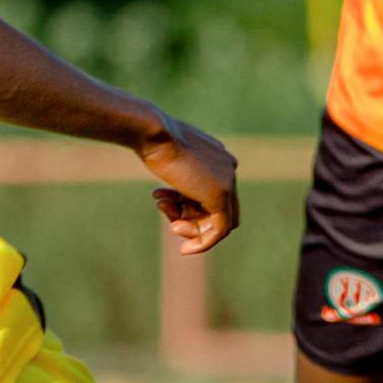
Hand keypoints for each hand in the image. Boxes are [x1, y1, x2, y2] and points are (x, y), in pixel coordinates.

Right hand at [138, 114, 239, 254]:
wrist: (154, 132)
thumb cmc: (153, 141)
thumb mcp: (169, 157)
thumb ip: (179, 175)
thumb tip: (177, 194)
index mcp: (219, 157)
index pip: (215, 194)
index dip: (193, 209)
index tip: (170, 212)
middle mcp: (229, 168)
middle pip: (219, 210)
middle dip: (193, 221)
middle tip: (170, 222)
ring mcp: (228, 182)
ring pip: (217, 222)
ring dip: (189, 228)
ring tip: (165, 215)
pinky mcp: (220, 196)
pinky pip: (219, 231)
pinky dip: (203, 243)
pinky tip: (184, 250)